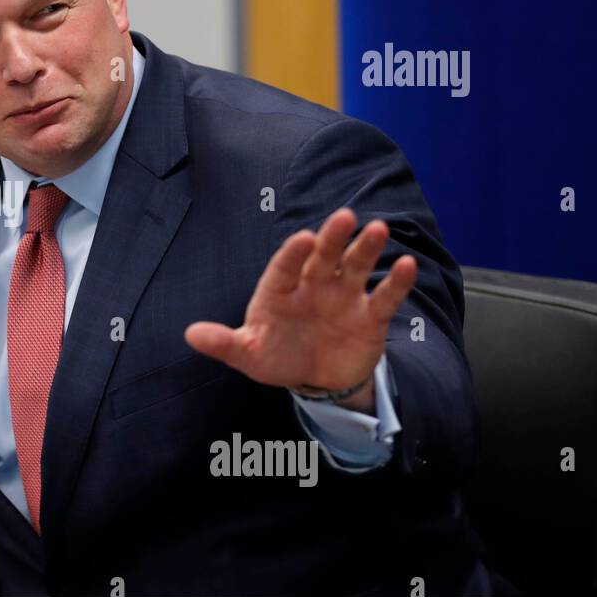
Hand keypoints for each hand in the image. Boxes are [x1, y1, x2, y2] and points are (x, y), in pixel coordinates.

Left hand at [185, 208, 415, 398]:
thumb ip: (224, 343)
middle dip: (332, 238)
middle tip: (344, 217)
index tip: (304, 238)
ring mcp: (343, 297)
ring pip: (355, 267)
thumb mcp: (248, 354)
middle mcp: (313, 285)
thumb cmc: (277, 356)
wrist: (315, 378)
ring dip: (366, 249)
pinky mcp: (370, 316)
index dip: (293, 253)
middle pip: (323, 257)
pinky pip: (384, 296)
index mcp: (280, 289)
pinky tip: (406, 264)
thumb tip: (191, 335)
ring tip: (378, 229)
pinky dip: (396, 282)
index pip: (285, 266)